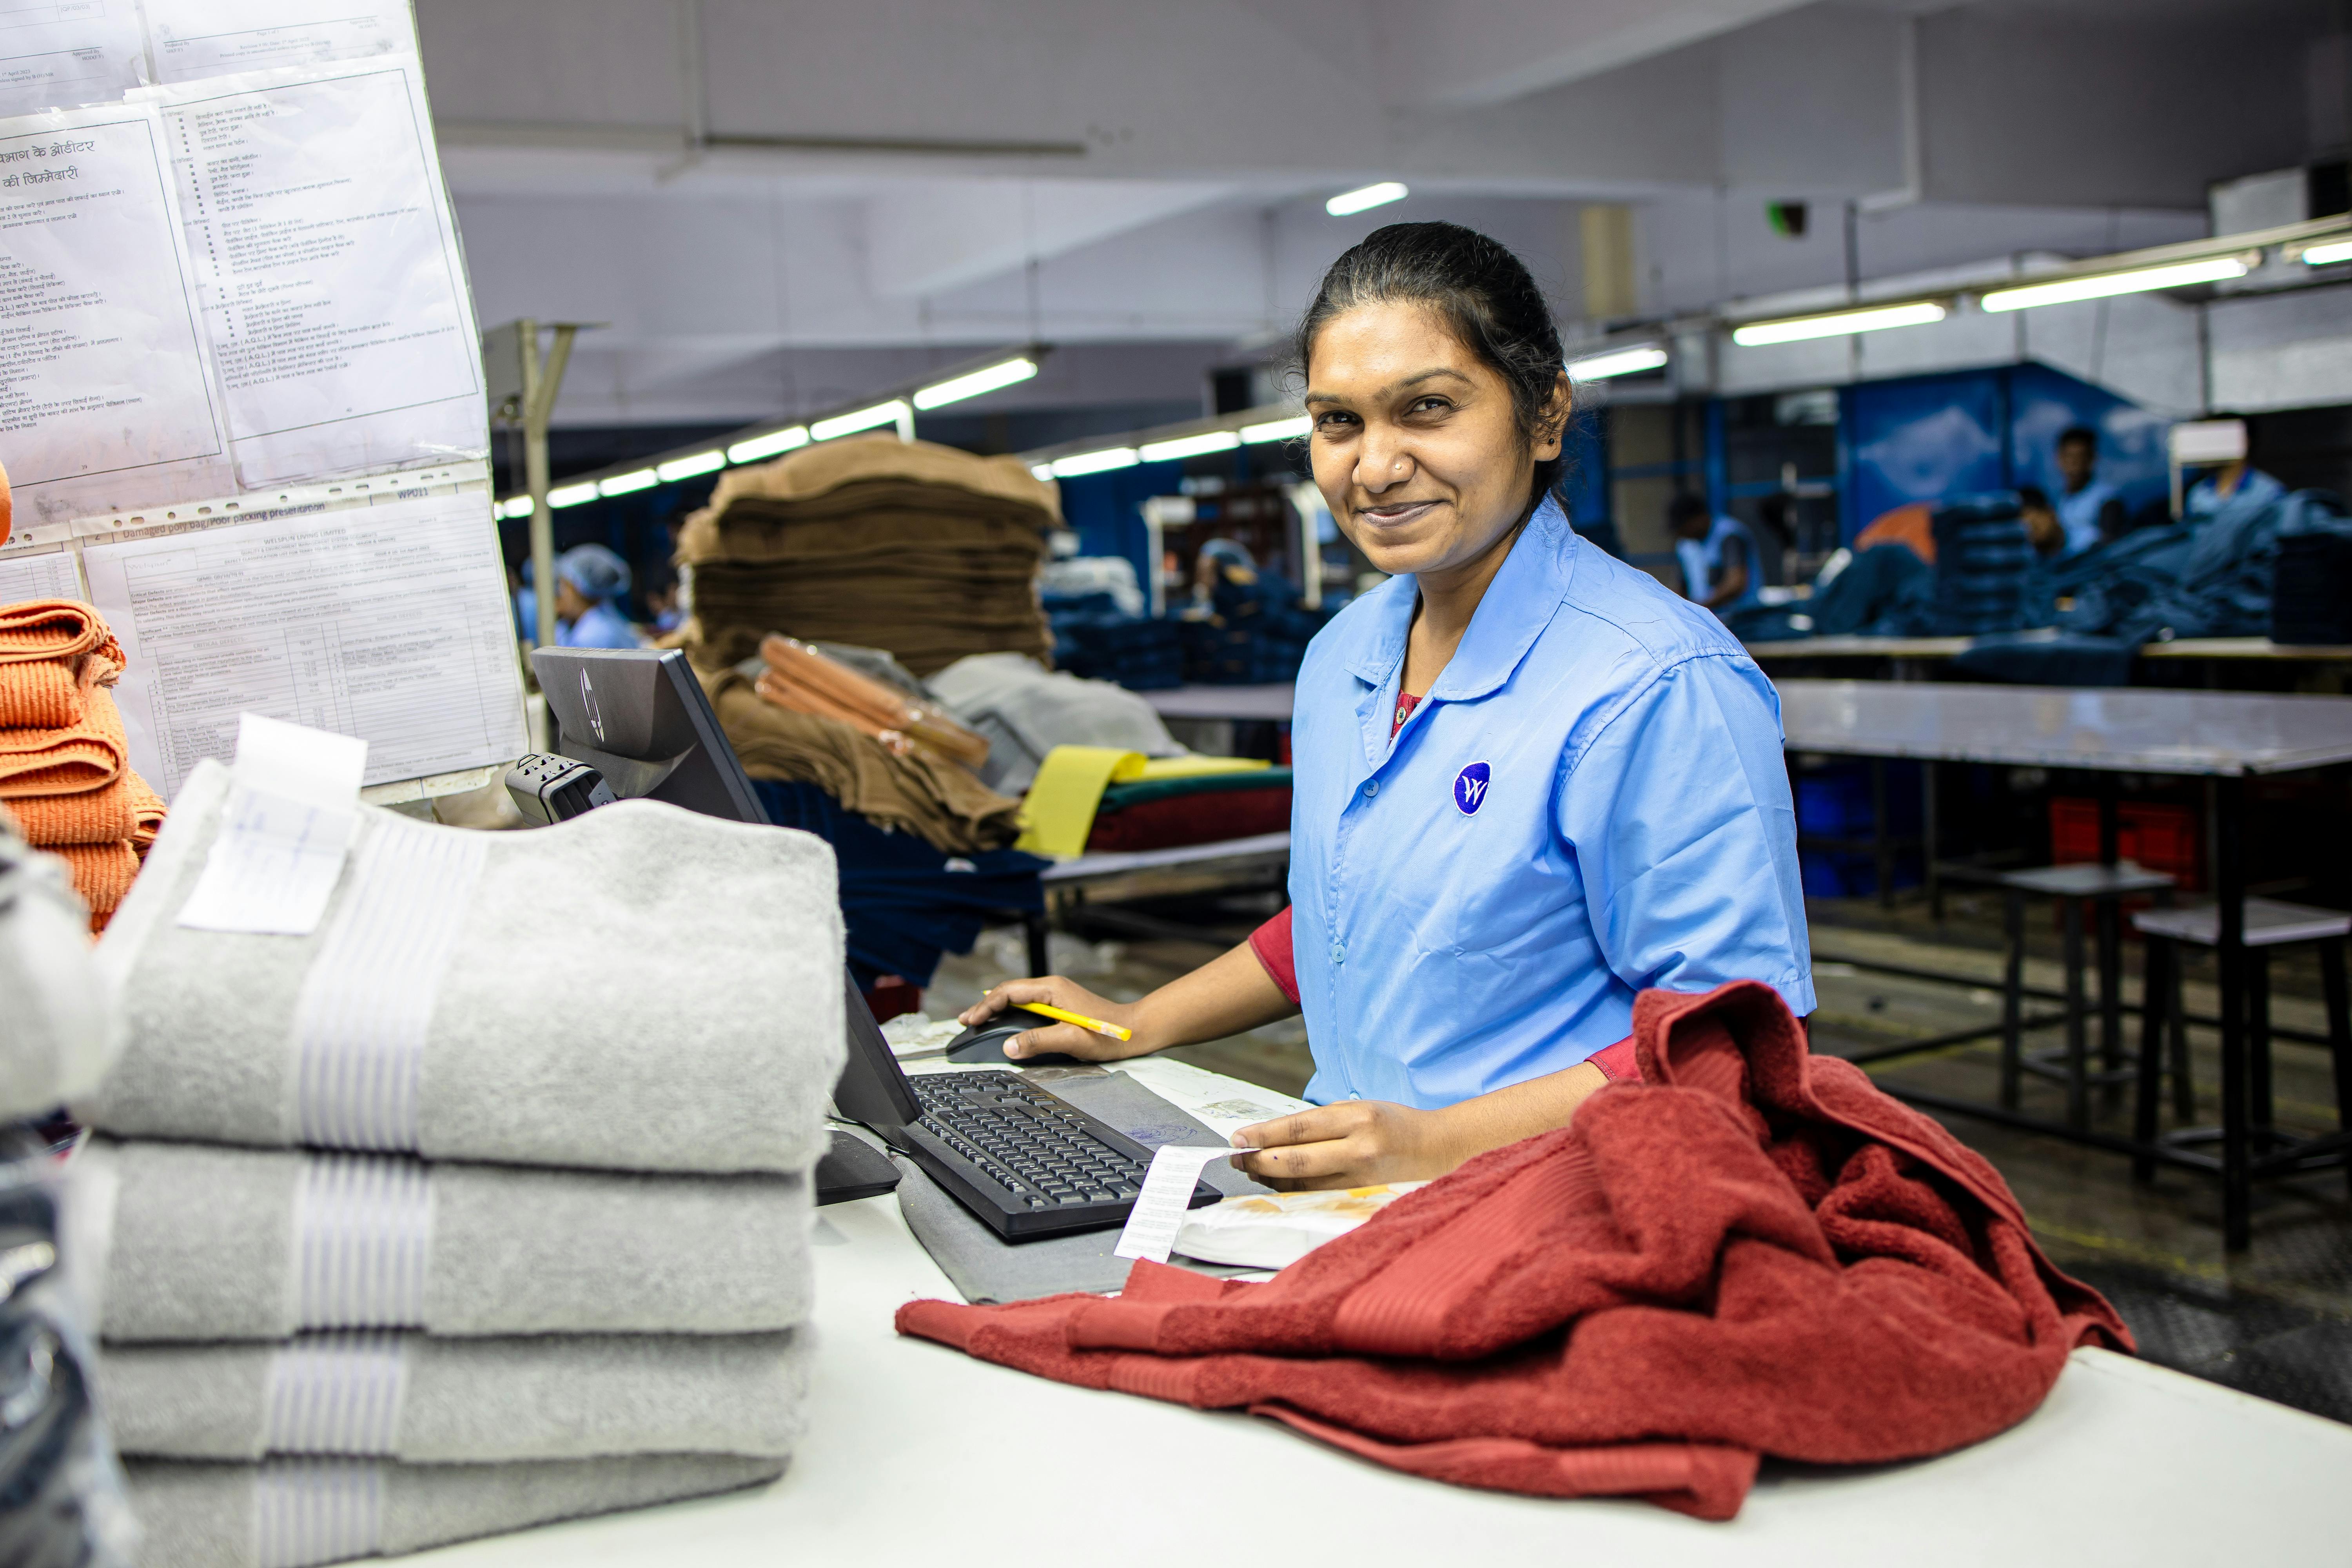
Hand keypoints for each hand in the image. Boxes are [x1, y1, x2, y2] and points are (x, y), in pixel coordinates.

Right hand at [957, 976, 1151, 1061]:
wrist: (1134, 1031)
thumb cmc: (1107, 1034)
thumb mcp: (1071, 1040)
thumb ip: (1038, 1042)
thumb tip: (1007, 1047)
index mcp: (1051, 989)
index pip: (1009, 992)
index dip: (986, 1006)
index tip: (971, 1020)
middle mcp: (1051, 988)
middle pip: (1009, 993)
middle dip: (985, 1006)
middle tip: (965, 1021)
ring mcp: (1055, 996)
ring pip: (1017, 999)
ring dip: (996, 1010)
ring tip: (977, 1022)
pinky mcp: (1059, 1007)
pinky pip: (1027, 1007)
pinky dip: (1010, 1014)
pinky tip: (1003, 1024)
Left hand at [1231, 1100, 1469, 1190]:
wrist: (1437, 1149)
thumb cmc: (1393, 1125)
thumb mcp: (1360, 1109)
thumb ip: (1321, 1124)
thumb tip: (1274, 1138)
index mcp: (1358, 1118)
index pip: (1299, 1128)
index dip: (1264, 1135)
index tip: (1238, 1138)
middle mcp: (1360, 1148)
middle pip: (1297, 1160)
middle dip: (1259, 1160)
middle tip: (1237, 1158)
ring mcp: (1362, 1177)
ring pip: (1304, 1183)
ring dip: (1273, 1179)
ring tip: (1253, 1170)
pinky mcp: (1363, 1197)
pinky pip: (1319, 1196)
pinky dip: (1295, 1191)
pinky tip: (1280, 1185)